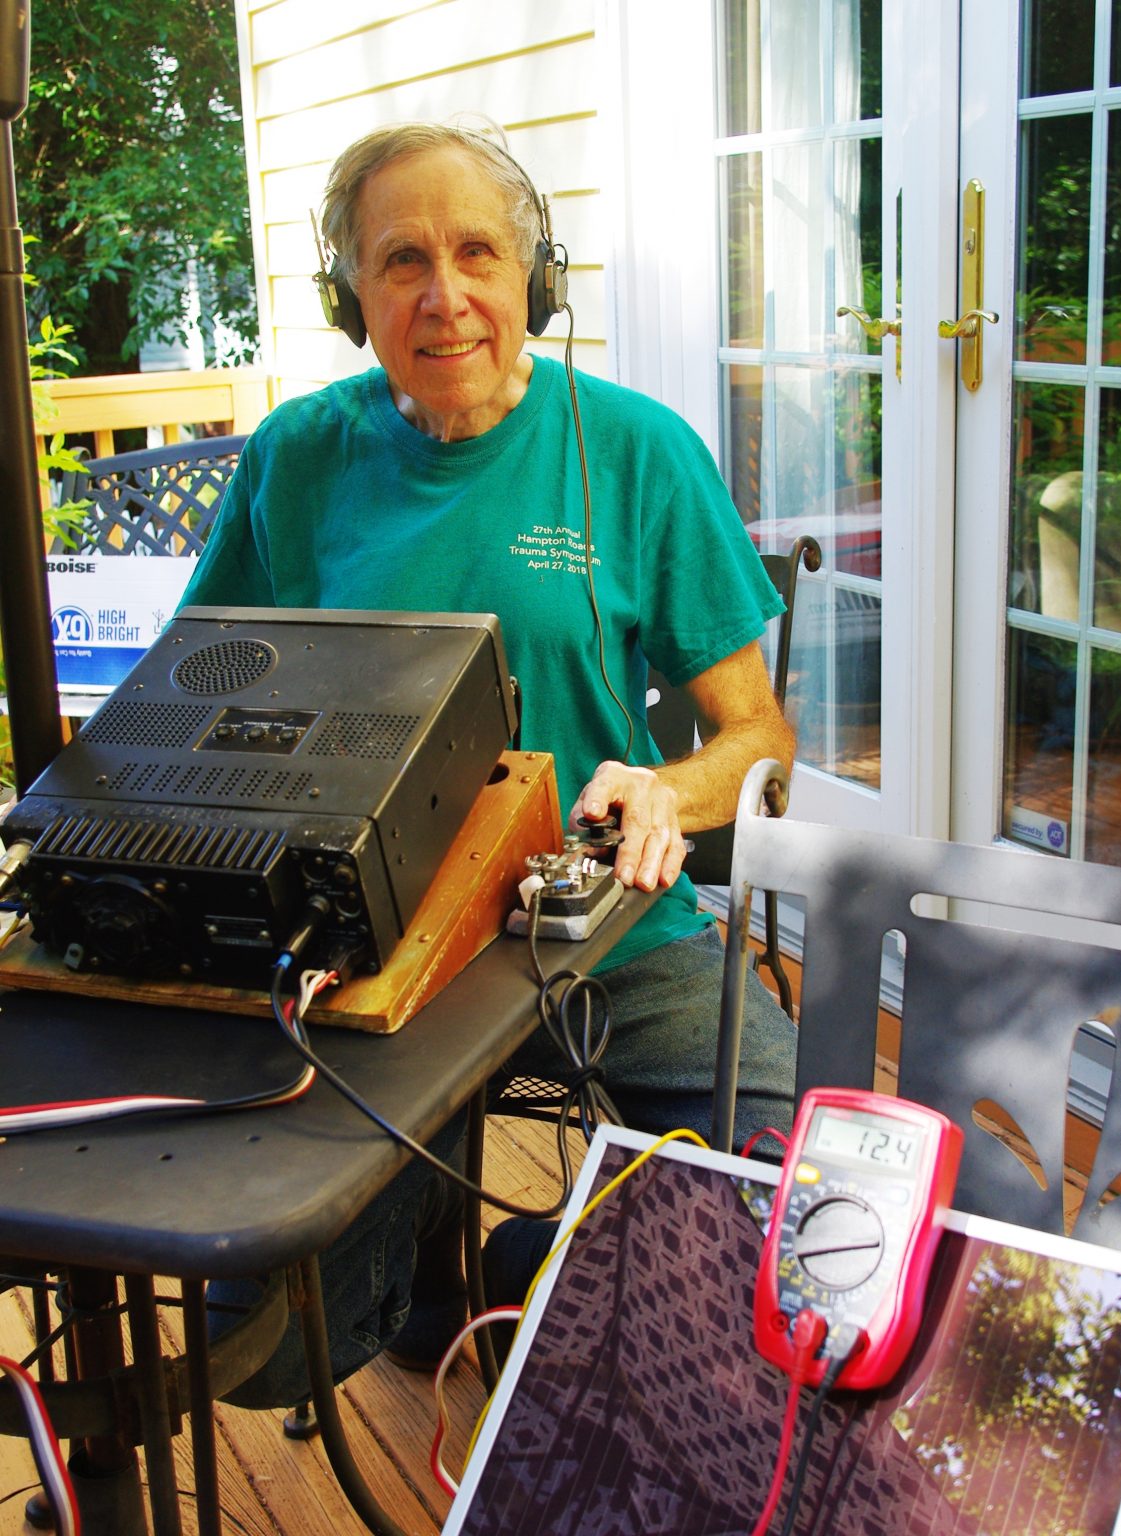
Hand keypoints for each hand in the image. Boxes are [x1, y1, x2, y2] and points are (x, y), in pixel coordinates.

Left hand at [570, 760, 686, 891]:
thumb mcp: (588, 799)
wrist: (644, 786)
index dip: (597, 799)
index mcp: (613, 776)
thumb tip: (589, 850)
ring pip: (659, 834)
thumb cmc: (611, 796)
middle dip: (631, 852)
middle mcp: (641, 785)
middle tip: (624, 876)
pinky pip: (676, 844)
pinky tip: (664, 879)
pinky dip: (670, 864)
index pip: (604, 785)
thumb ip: (581, 822)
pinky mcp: (675, 820)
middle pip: (637, 820)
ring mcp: (662, 802)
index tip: (592, 813)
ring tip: (644, 883)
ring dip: (652, 863)